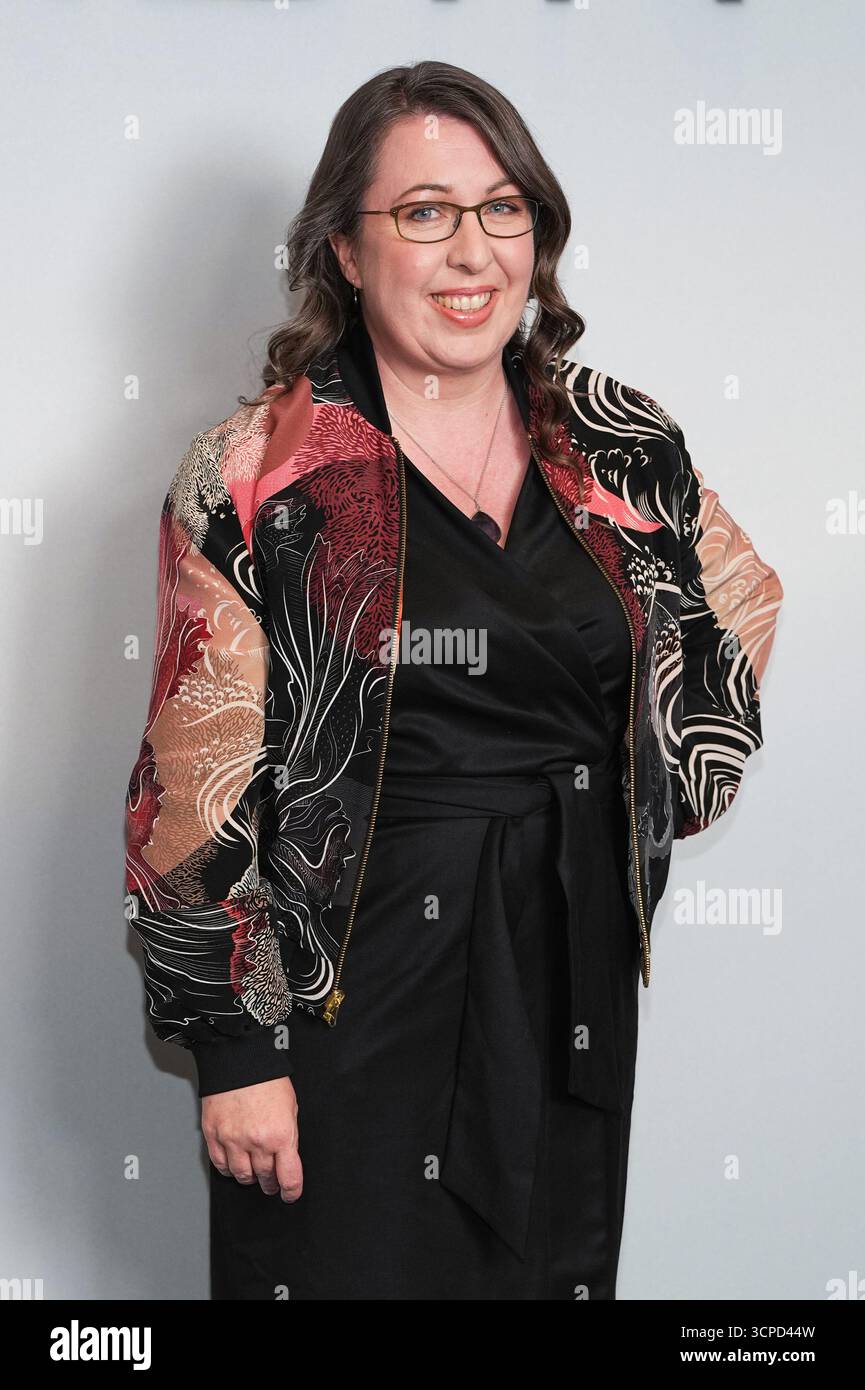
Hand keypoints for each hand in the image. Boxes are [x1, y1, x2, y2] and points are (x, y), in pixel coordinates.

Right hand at [202, 1075, 301, 1201]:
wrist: (238, 1059)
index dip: (291, 1191)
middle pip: (265, 1178)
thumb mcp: (291, 1106)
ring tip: (253, 1173)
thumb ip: (289, 1134)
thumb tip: (286, 1156)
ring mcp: (232, 1141)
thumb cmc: (267, 1078)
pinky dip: (229, 1169)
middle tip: (272, 1183)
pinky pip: (221, 1165)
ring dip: (250, 1178)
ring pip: (241, 1175)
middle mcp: (256, 1142)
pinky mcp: (213, 1136)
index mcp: (280, 1135)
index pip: (288, 1177)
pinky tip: (234, 1165)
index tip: (290, 1194)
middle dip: (271, 1183)